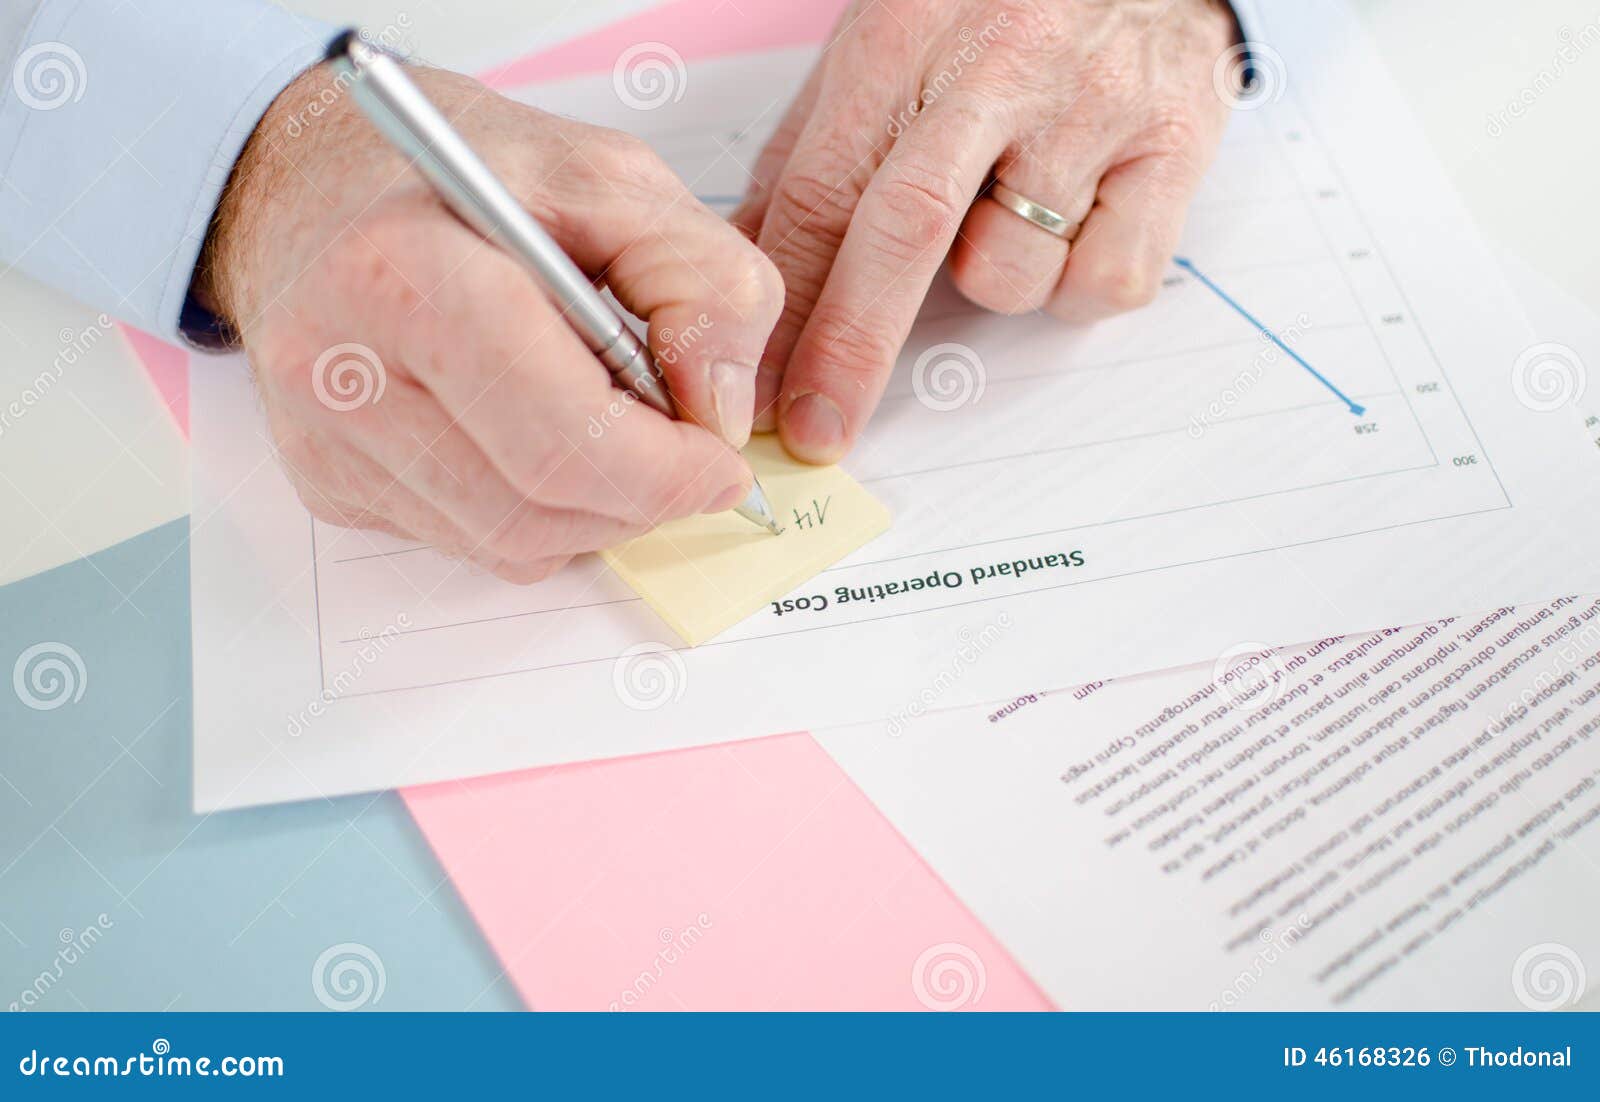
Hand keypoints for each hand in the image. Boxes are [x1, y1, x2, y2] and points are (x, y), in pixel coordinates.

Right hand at [198, 63, 782, 582]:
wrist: (310, 179)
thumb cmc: (461, 169)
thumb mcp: (611, 177)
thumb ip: (700, 279)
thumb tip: (719, 411)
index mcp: (403, 276)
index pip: (558, 436)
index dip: (664, 470)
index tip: (720, 461)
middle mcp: (341, 374)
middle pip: (537, 507)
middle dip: (642, 496)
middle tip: (688, 457)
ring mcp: (325, 445)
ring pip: (512, 544)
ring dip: (596, 511)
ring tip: (614, 427)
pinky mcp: (331, 488)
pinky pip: (474, 545)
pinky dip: (540, 512)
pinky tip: (542, 435)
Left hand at [732, 0, 1238, 461]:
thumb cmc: (996, 15)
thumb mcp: (884, 50)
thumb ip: (814, 155)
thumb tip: (752, 269)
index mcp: (902, 43)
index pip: (821, 193)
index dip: (785, 306)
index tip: (754, 387)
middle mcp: (996, 71)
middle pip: (906, 232)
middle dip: (852, 346)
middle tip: (820, 428)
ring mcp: (1088, 110)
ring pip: (1008, 273)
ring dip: (990, 283)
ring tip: (1010, 212)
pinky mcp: (1171, 150)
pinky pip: (1102, 285)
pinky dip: (1077, 287)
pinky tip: (1077, 222)